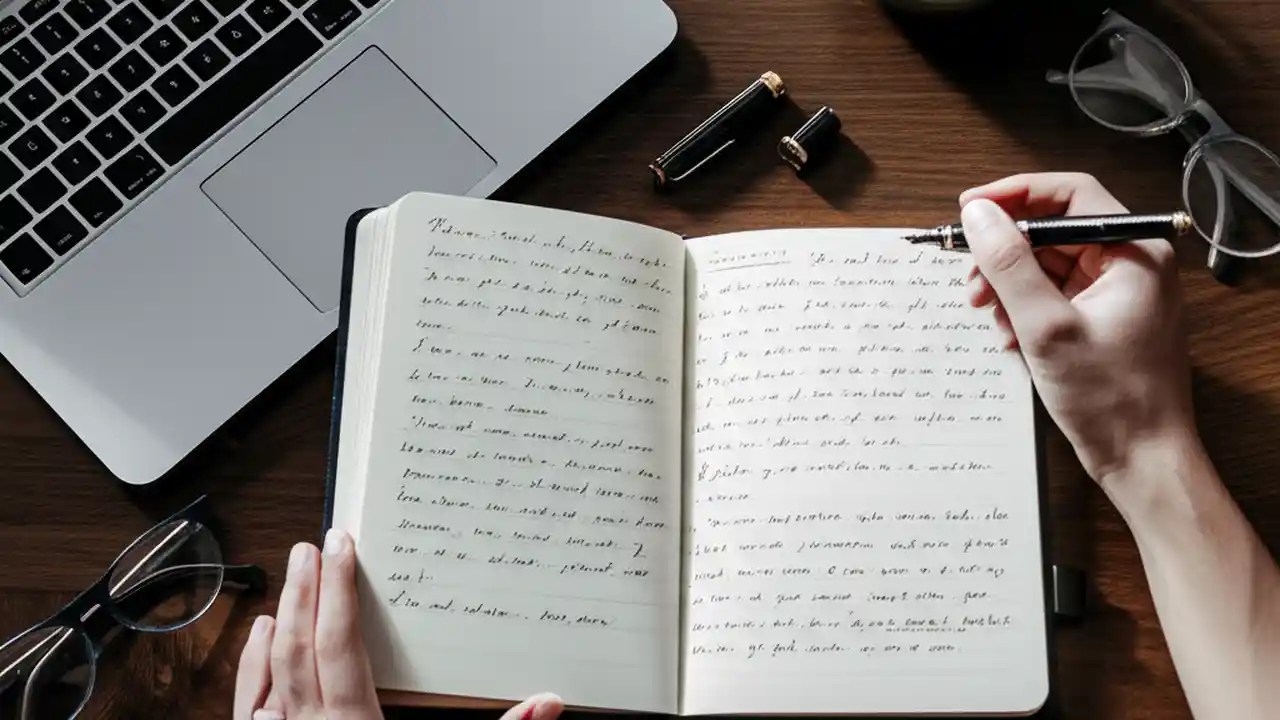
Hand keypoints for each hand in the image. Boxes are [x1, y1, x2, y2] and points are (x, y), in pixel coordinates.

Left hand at [234, 530, 380, 719]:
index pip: (340, 641)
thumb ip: (387, 696)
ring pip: (277, 663)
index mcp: (351, 718)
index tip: (340, 548)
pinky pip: (250, 696)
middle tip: (311, 548)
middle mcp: (311, 719)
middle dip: (305, 590)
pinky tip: (264, 626)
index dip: (337, 589)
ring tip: (298, 569)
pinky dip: (255, 657)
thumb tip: (379, 637)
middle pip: (301, 644)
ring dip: (286, 611)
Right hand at [959, 173, 1196, 484]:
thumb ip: (1009, 265)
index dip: (1015, 195)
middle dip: (1005, 252)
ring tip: (989, 315)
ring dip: (1009, 285)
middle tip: (972, 278)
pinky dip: (1023, 310)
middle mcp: (1130, 265)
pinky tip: (1009, 337)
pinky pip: (1051, 296)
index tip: (970, 209)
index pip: (1070, 195)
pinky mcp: (1101, 320)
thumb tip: (977, 215)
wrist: (1142, 459)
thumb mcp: (1046, 327)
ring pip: (1046, 265)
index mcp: (1134, 253)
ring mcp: (1116, 293)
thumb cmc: (1111, 399)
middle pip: (1053, 230)